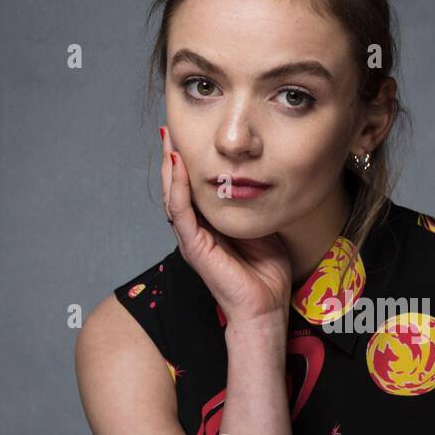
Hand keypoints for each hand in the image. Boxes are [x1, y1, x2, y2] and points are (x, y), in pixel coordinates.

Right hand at [161, 125, 292, 330]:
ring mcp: (192, 238)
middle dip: (172, 156)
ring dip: (169, 166)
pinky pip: (180, 211)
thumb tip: (257, 178)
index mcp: (210, 225)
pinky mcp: (194, 246)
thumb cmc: (266, 273)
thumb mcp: (262, 226)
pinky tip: (177, 165)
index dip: (190, 161)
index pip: (194, 187)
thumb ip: (253, 205)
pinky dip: (177, 186)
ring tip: (168, 138)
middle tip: (170, 127)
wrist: (266, 307)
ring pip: (173, 195)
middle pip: (177, 187)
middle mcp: (196, 230)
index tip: (191, 134)